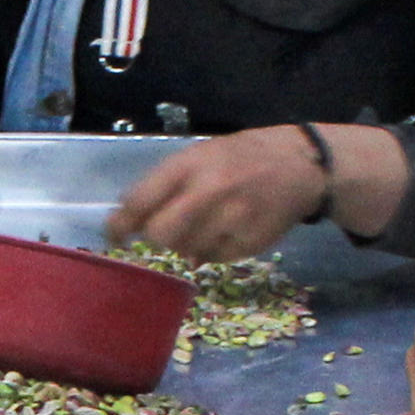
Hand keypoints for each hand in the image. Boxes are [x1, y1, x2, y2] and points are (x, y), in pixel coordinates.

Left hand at [103, 127, 330, 269]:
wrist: (300, 164)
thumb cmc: (239, 158)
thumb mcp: (200, 155)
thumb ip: (165, 185)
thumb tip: (130, 223)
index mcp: (191, 163)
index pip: (141, 200)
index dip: (120, 224)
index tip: (114, 236)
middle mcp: (211, 189)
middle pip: (161, 234)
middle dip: (156, 238)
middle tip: (163, 233)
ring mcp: (233, 218)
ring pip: (186, 251)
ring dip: (186, 245)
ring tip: (204, 224)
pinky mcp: (250, 242)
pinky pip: (213, 258)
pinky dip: (211, 251)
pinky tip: (225, 231)